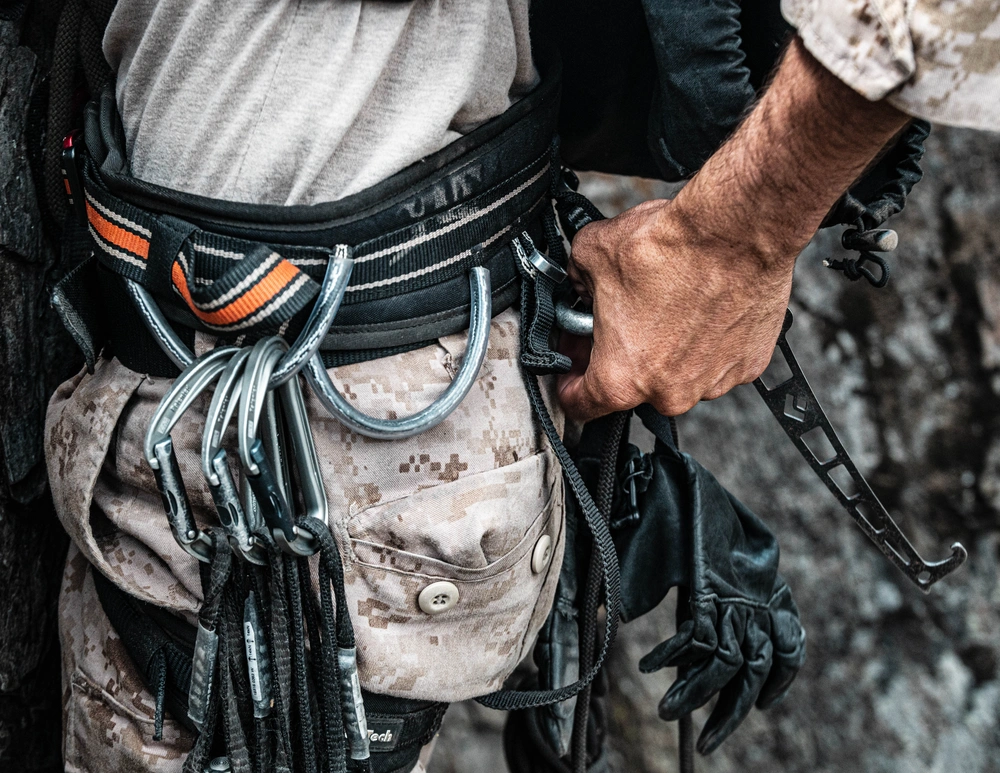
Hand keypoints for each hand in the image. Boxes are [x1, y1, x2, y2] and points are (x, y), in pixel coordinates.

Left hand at [557, 197, 793, 418]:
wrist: (739, 230)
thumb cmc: (672, 247)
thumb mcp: (590, 254)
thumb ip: (576, 280)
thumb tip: (581, 283)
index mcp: (621, 379)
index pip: (580, 405)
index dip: (568, 383)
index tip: (571, 370)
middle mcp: (669, 393)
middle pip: (631, 386)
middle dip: (621, 354)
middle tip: (619, 319)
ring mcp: (712, 382)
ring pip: (676, 374)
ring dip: (666, 348)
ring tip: (665, 305)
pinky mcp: (747, 365)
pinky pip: (715, 360)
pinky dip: (705, 340)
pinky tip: (700, 307)